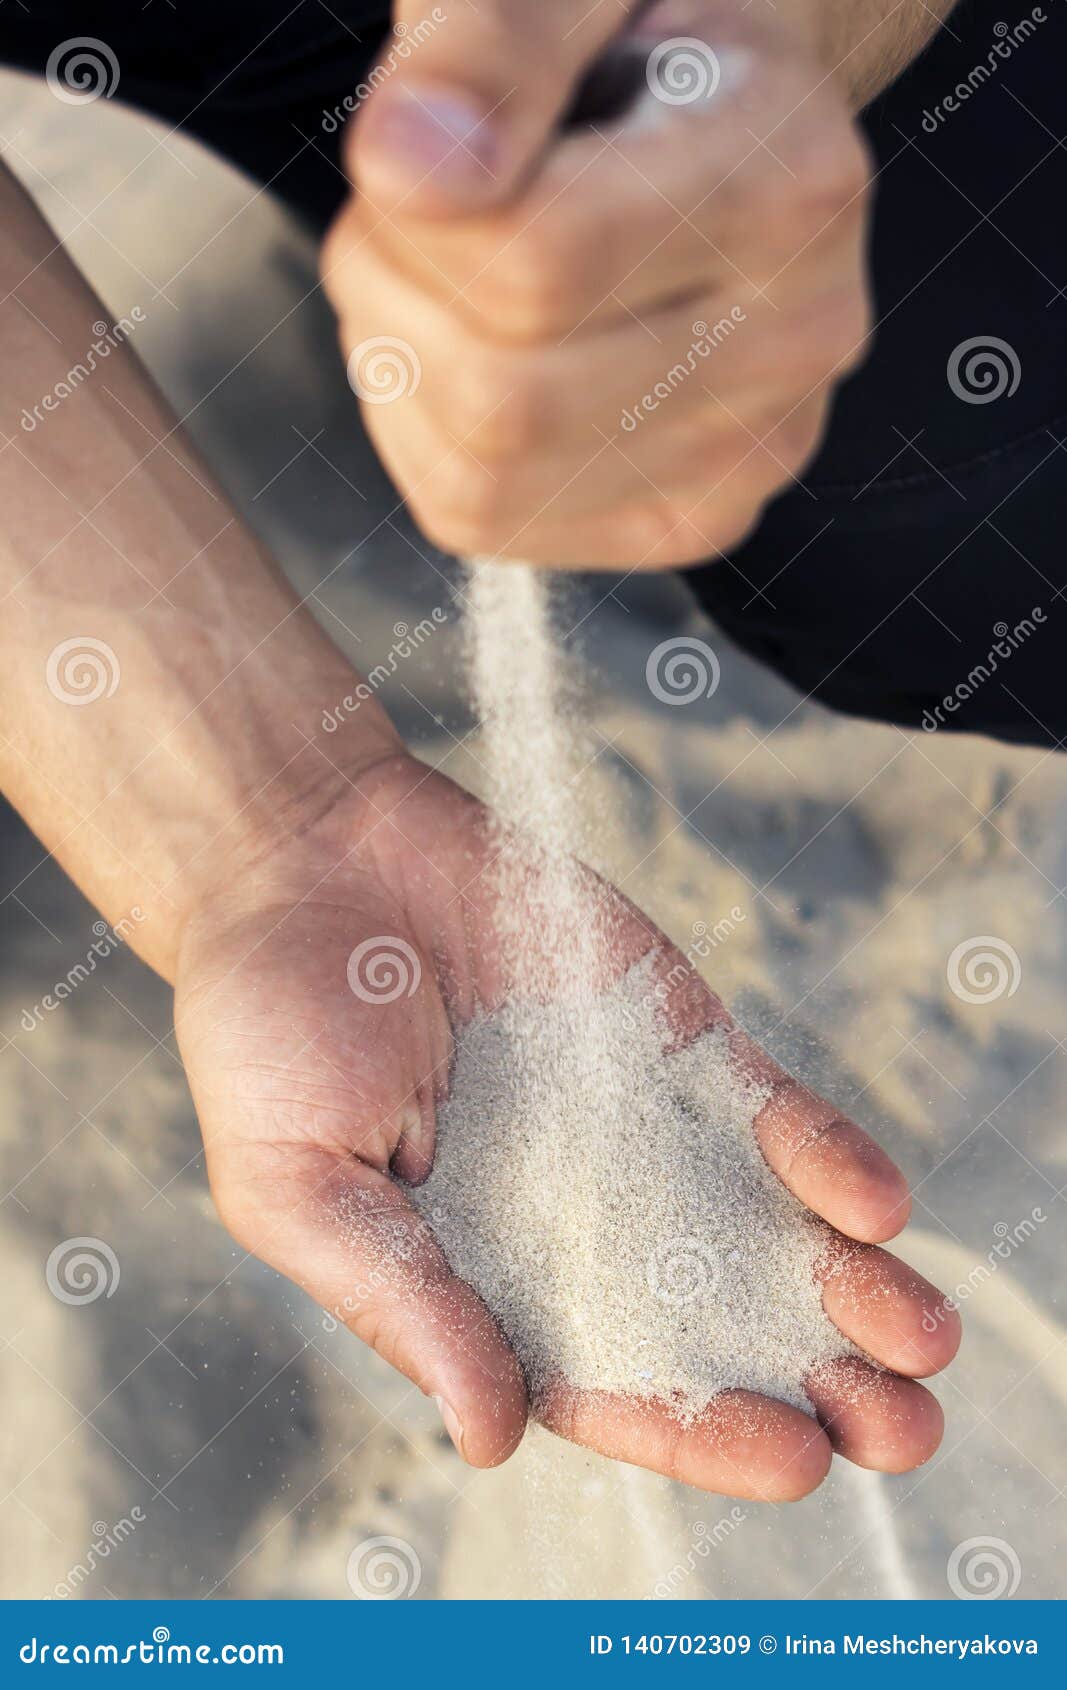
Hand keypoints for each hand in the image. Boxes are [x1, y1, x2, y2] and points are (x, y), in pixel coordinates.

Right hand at [175, 754, 958, 1498]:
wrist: (309, 859)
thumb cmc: (270, 1029)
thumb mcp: (301, 1185)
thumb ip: (400, 1303)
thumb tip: (493, 1436)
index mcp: (484, 1279)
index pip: (610, 1381)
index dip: (700, 1429)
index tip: (790, 1459)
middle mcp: (579, 1222)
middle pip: (714, 1323)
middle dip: (814, 1381)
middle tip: (901, 1429)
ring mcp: (637, 1132)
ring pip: (765, 1231)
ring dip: (852, 1288)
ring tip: (923, 1336)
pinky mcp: (674, 1043)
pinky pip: (766, 1112)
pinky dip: (825, 1156)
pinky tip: (875, 1206)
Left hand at [320, 0, 870, 568]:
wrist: (714, 112)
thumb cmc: (627, 39)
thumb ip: (489, 43)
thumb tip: (411, 168)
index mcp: (791, 182)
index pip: (535, 265)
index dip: (413, 210)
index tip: (418, 144)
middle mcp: (799, 340)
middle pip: (503, 398)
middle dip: (398, 296)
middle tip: (415, 212)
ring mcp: (752, 453)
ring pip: (483, 475)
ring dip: (403, 367)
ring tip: (443, 274)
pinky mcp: (690, 521)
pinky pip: (483, 516)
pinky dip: (425, 434)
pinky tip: (468, 349)